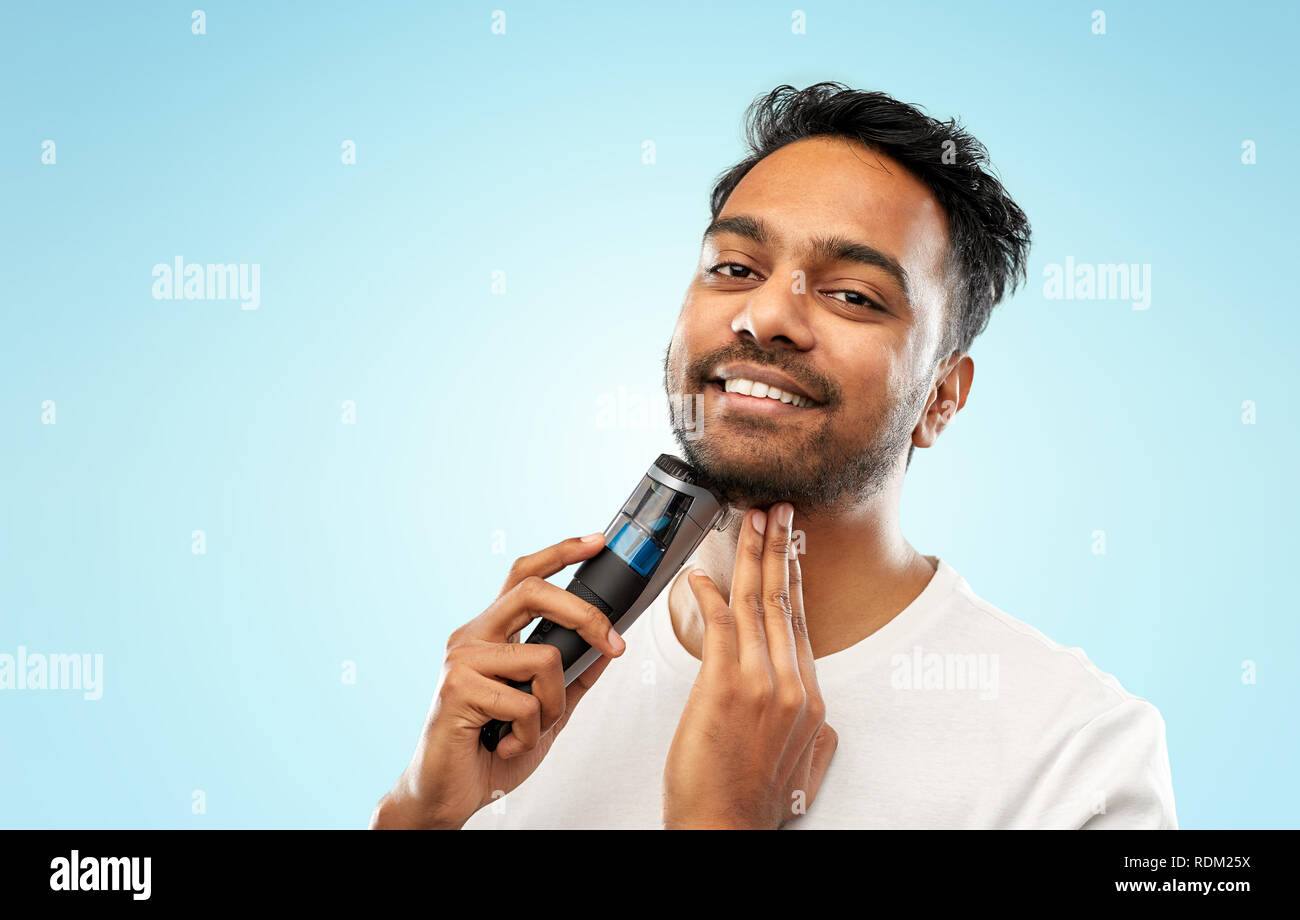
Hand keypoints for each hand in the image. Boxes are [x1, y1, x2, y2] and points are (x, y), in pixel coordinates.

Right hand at [370, 533, 625, 828]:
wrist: (446, 795)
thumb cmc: (487, 752)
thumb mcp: (546, 712)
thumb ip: (572, 679)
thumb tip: (608, 649)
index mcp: (491, 634)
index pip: (523, 577)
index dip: (560, 553)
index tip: (596, 542)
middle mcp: (472, 637)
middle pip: (534, 592)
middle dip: (585, 614)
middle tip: (614, 644)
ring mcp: (461, 660)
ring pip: (543, 658)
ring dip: (553, 705)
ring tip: (529, 731)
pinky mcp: (457, 689)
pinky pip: (525, 702)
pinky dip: (531, 733)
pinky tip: (506, 745)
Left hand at [663, 503, 837, 829]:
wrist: (724, 831)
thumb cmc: (751, 805)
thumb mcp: (803, 769)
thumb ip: (813, 735)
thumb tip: (817, 717)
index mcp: (809, 699)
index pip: (801, 622)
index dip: (794, 578)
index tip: (790, 546)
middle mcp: (792, 685)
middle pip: (783, 601)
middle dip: (777, 549)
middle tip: (774, 510)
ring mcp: (761, 685)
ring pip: (756, 603)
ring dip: (749, 555)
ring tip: (746, 521)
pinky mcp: (725, 689)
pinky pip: (719, 625)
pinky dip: (709, 594)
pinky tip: (700, 575)